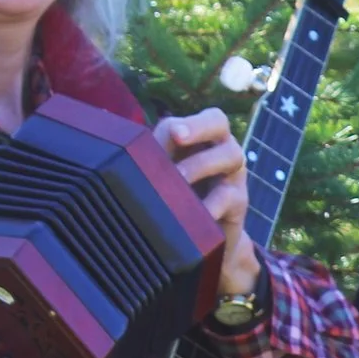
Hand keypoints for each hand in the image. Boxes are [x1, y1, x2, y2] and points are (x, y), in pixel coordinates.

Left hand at [155, 108, 261, 298]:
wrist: (204, 240)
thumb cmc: (179, 199)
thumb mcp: (164, 176)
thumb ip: (151, 158)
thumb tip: (120, 152)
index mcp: (202, 137)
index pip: (202, 117)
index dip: (189, 122)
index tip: (173, 132)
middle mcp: (222, 149)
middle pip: (220, 123)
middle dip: (198, 127)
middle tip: (178, 136)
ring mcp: (234, 174)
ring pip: (231, 155)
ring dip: (200, 164)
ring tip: (178, 178)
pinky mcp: (239, 203)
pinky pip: (228, 197)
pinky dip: (209, 204)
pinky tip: (192, 211)